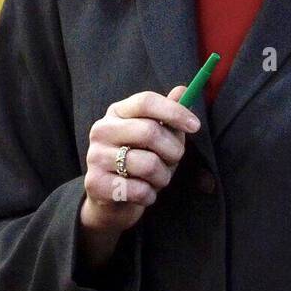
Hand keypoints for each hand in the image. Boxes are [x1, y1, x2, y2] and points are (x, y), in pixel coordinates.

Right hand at [80, 84, 200, 237]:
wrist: (113, 199)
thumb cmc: (141, 161)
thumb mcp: (158, 136)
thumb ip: (169, 115)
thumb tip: (183, 90)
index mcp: (117, 112)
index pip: (146, 101)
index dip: (174, 111)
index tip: (195, 125)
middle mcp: (102, 130)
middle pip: (150, 131)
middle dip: (173, 150)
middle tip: (175, 160)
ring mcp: (94, 156)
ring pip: (148, 164)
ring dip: (163, 177)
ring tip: (158, 179)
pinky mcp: (94, 184)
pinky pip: (138, 189)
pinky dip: (150, 195)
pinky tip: (144, 193)